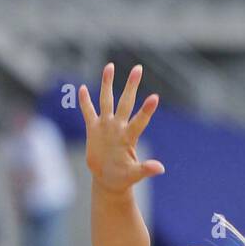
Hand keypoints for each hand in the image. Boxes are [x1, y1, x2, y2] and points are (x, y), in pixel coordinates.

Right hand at [79, 63, 164, 193]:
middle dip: (131, 86)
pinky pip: (88, 112)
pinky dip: (85, 102)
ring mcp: (106, 126)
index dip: (146, 110)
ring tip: (110, 66)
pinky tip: (83, 89)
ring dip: (107, 84)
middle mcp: (118, 127)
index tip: (154, 97)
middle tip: (138, 68)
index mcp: (128, 137)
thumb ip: (145, 169)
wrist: (108, 180)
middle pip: (125, 102)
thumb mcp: (134, 174)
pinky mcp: (94, 129)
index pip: (139, 121)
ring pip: (106, 100)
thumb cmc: (122, 178)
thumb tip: (161, 169)